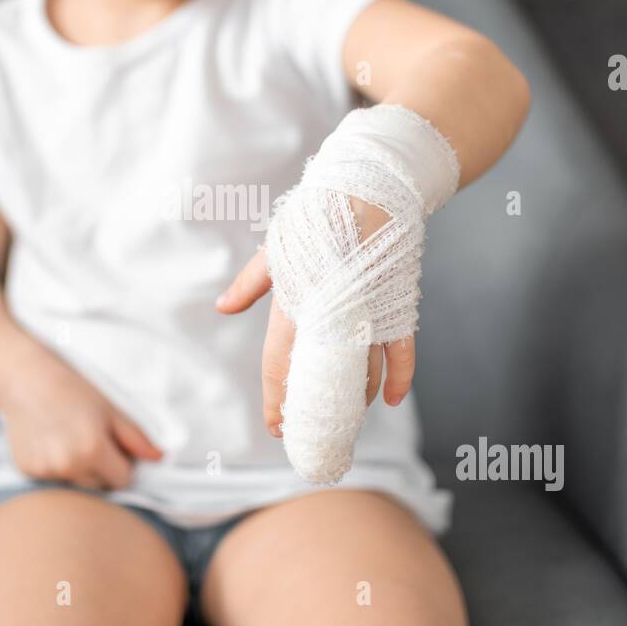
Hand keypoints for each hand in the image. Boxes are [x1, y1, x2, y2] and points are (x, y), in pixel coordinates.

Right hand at [0, 355, 163, 489]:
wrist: (26, 379)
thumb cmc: (74, 389)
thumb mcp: (111, 409)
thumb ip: (136, 438)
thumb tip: (160, 459)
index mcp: (93, 449)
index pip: (123, 480)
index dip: (123, 463)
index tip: (113, 444)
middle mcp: (68, 465)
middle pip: (100, 486)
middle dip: (102, 469)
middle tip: (90, 438)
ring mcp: (46, 471)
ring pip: (78, 485)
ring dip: (80, 470)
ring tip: (70, 440)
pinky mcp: (28, 472)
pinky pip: (55, 481)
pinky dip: (57, 467)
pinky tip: (51, 443)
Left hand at [215, 196, 415, 435]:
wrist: (368, 190)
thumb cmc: (316, 218)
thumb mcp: (276, 248)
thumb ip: (251, 283)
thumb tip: (223, 307)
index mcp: (297, 303)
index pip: (281, 365)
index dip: (277, 400)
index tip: (275, 426)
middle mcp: (333, 315)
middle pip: (324, 379)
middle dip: (317, 412)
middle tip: (310, 435)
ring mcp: (370, 314)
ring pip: (365, 372)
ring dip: (356, 400)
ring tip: (346, 418)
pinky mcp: (398, 307)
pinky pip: (403, 353)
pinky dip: (400, 379)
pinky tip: (392, 400)